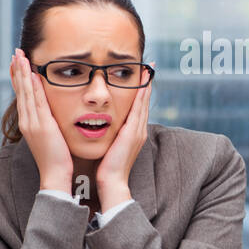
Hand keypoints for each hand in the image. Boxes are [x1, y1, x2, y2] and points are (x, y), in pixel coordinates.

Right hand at [11, 49, 74, 191]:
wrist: (55, 174)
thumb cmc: (57, 157)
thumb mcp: (51, 135)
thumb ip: (49, 122)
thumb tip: (52, 112)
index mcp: (29, 122)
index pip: (22, 94)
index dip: (19, 77)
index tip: (17, 62)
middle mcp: (27, 120)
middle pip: (20, 90)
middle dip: (17, 70)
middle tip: (16, 52)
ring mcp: (32, 123)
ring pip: (25, 93)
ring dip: (22, 73)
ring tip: (19, 56)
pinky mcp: (41, 126)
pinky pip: (36, 102)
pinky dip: (32, 87)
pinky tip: (32, 74)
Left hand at [95, 64, 151, 207]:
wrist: (112, 181)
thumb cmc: (106, 167)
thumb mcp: (109, 146)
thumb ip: (109, 135)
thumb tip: (101, 125)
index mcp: (133, 133)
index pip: (137, 108)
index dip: (140, 93)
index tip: (141, 79)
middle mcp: (139, 130)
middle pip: (144, 103)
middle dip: (146, 85)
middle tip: (147, 68)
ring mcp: (138, 131)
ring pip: (143, 103)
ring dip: (145, 86)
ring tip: (146, 70)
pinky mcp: (134, 133)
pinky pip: (139, 109)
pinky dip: (142, 96)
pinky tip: (142, 84)